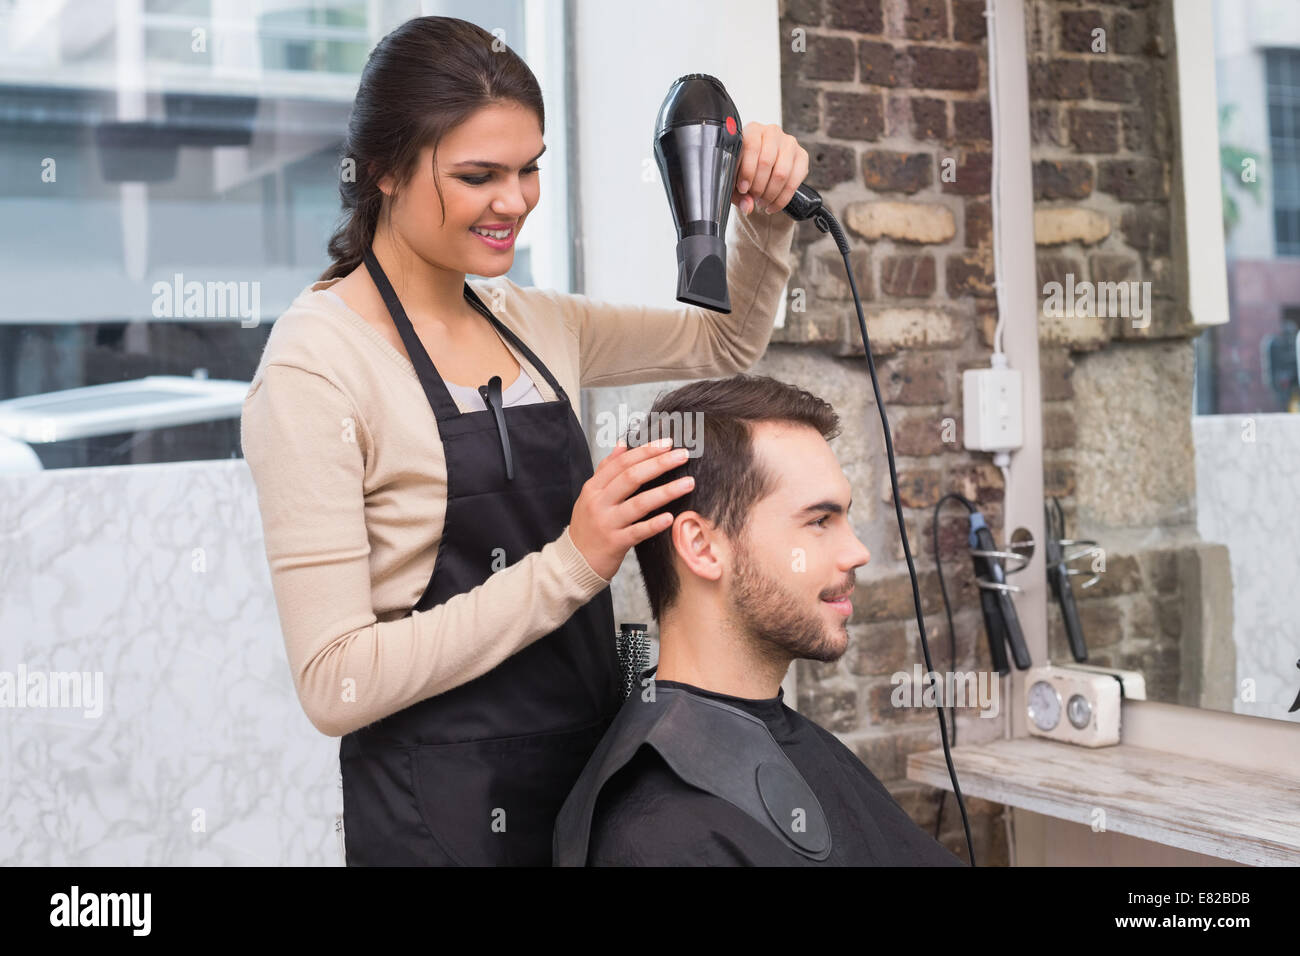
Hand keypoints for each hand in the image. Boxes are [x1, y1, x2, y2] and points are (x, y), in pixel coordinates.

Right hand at [568, 438, 694, 581]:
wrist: (574, 561)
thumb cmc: (587, 526)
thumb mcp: (590, 495)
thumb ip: (606, 469)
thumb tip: (622, 444)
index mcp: (594, 488)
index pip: (621, 463)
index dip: (645, 451)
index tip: (667, 443)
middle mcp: (599, 502)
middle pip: (631, 477)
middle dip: (659, 464)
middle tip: (682, 456)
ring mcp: (607, 523)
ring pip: (639, 503)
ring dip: (666, 491)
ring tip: (688, 483)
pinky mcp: (615, 543)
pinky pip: (638, 531)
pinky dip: (654, 524)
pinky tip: (670, 517)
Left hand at [731, 122, 809, 216]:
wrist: (762, 170)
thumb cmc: (745, 171)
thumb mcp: (734, 181)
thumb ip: (737, 194)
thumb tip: (748, 206)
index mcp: (752, 130)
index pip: (751, 147)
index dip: (746, 171)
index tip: (743, 189)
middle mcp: (772, 132)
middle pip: (766, 161)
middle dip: (758, 186)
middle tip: (753, 197)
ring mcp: (789, 143)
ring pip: (781, 173)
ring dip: (770, 194)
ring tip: (762, 202)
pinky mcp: (802, 156)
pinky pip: (794, 181)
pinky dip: (782, 198)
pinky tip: (773, 205)